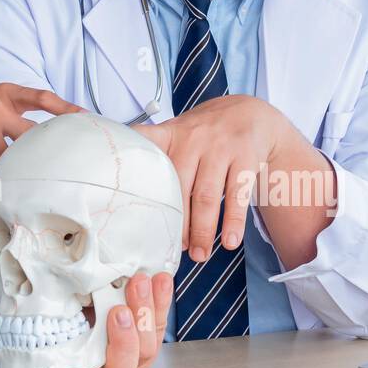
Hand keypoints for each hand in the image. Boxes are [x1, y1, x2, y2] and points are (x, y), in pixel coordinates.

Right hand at [0, 83, 82, 173]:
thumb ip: (12, 112)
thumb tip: (39, 137)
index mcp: (4, 92)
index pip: (42, 98)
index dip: (66, 108)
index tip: (87, 118)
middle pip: (29, 134)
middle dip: (36, 152)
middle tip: (42, 165)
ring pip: (6, 155)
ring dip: (0, 163)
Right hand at [0, 271, 172, 367]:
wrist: (74, 284)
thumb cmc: (46, 306)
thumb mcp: (18, 313)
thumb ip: (0, 322)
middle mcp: (100, 365)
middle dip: (122, 348)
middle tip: (117, 314)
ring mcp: (126, 348)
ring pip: (146, 352)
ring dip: (145, 318)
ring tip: (137, 284)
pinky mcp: (146, 326)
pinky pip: (159, 322)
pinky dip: (160, 301)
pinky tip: (158, 279)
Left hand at [134, 95, 285, 261]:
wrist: (251, 113)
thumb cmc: (205, 134)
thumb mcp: (178, 132)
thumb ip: (154, 153)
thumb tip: (122, 187)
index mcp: (170, 134)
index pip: (142, 142)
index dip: (128, 158)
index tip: (117, 188)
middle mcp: (192, 139)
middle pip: (177, 187)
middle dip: (175, 223)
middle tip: (172, 250)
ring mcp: (220, 147)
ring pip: (207, 195)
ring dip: (202, 229)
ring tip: (199, 255)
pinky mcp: (245, 156)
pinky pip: (238, 194)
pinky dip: (233, 221)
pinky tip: (230, 241)